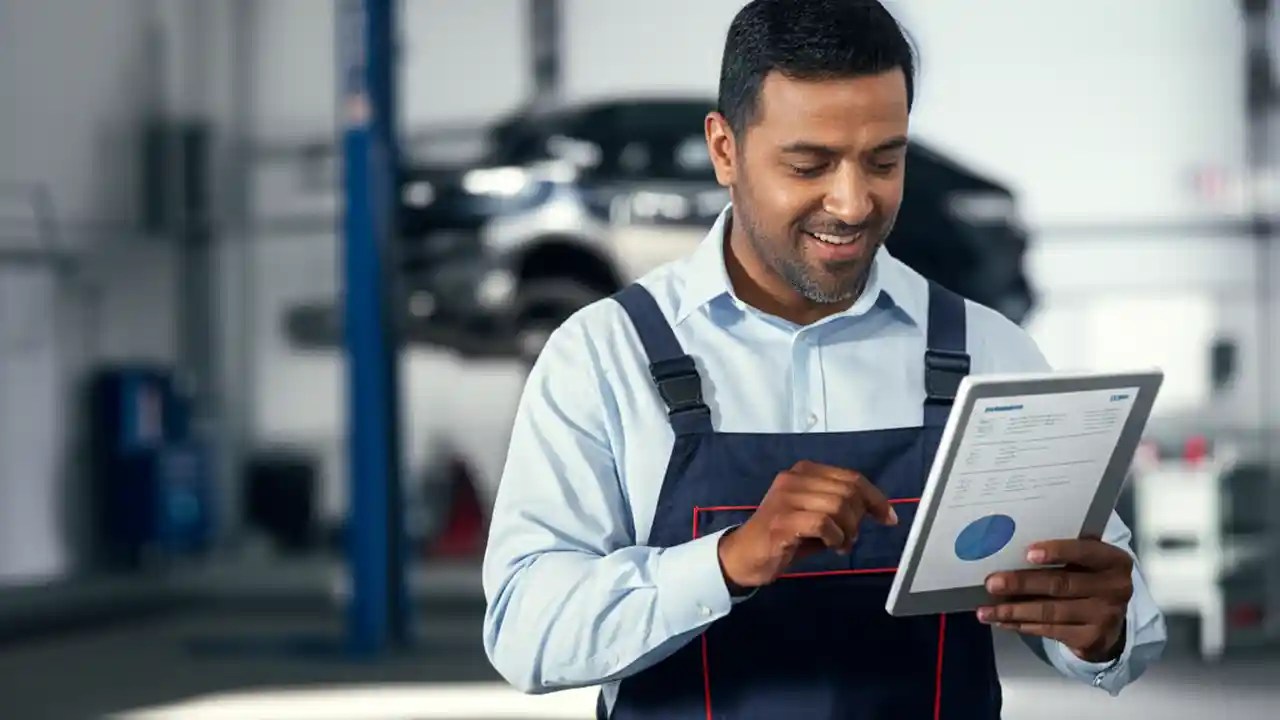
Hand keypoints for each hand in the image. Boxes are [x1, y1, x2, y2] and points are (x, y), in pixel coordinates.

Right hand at [716, 460, 897, 590]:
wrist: (745, 556)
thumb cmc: (784, 537)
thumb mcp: (815, 515)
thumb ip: (840, 506)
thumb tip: (873, 509)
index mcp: (804, 471)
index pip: (851, 477)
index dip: (875, 497)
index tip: (888, 518)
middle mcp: (794, 478)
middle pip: (848, 491)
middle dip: (859, 518)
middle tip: (851, 538)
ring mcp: (785, 498)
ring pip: (838, 505)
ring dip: (848, 530)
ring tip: (840, 544)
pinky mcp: (781, 521)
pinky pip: (822, 523)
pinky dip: (834, 537)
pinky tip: (830, 546)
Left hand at [979, 539, 1132, 662]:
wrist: (1110, 621)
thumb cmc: (1088, 580)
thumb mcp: (1085, 562)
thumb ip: (1062, 556)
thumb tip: (1009, 551)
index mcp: (1113, 561)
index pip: (1084, 552)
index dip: (1056, 552)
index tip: (1027, 553)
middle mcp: (1115, 588)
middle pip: (1060, 584)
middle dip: (1022, 583)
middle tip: (992, 583)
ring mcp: (1105, 616)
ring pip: (1050, 612)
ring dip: (1013, 611)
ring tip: (986, 610)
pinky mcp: (1091, 639)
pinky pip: (1049, 631)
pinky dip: (1022, 625)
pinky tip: (1002, 621)